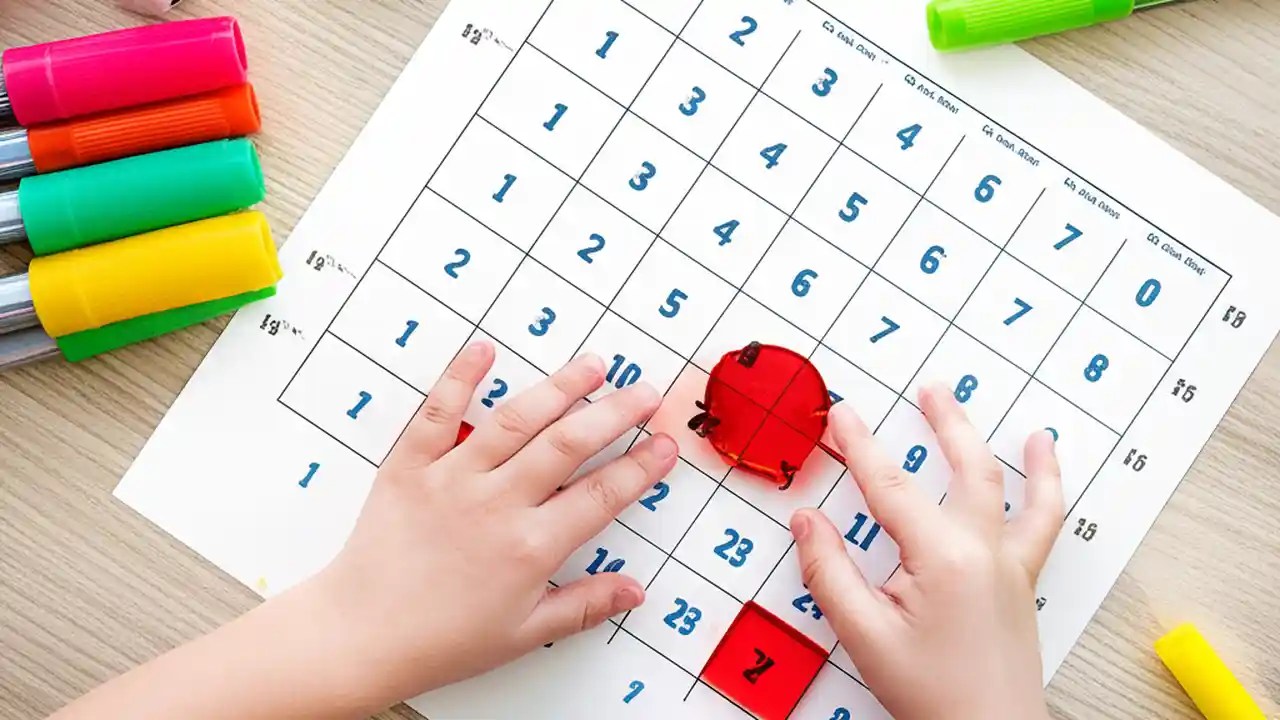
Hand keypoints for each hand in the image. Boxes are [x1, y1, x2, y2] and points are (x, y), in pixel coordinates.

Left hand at [306, 341, 676, 707]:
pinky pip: (439, 412)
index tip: (663, 446)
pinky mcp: (412, 466)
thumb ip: (584, 605)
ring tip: (592, 365)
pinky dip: (460, 377)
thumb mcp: (524, 633)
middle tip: (643, 393)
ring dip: (559, 387)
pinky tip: (484, 351)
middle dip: (614, 413)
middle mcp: (497, 505)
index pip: (602, 496)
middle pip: (569, 444)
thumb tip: (632, 592)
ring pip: (517, 419)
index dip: (639, 468)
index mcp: (530, 548)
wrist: (361, 635)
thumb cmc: (438, 639)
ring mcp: (453, 479)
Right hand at [791, 384, 1062, 719]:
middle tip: (928, 391)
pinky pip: (1044, 522)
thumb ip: (831, 573)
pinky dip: (1048, 488)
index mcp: (943, 559)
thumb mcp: (865, 636)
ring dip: (1010, 449)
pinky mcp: (1021, 582)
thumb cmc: (935, 697)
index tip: (843, 416)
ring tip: (1012, 421)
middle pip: (965, 468)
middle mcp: (985, 553)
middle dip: (944, 423)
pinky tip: (1047, 466)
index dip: (861, 446)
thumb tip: (808, 523)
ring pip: (1014, 490)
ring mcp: (1010, 566)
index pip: (890, 486)